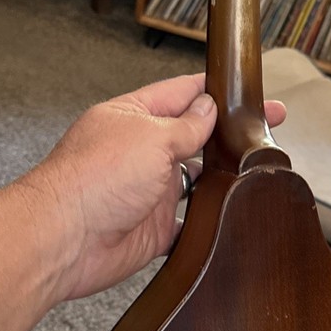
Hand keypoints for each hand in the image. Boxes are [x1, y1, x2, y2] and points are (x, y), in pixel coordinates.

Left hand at [22, 73, 285, 303]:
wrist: (63, 240)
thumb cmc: (93, 179)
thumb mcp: (151, 137)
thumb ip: (186, 126)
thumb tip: (209, 108)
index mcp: (135, 117)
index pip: (183, 93)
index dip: (218, 90)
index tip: (250, 91)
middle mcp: (142, 152)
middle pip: (194, 137)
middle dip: (228, 134)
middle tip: (266, 130)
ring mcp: (148, 191)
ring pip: (196, 181)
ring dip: (220, 179)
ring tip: (257, 172)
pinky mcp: (154, 229)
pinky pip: (189, 224)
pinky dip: (208, 222)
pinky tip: (231, 216)